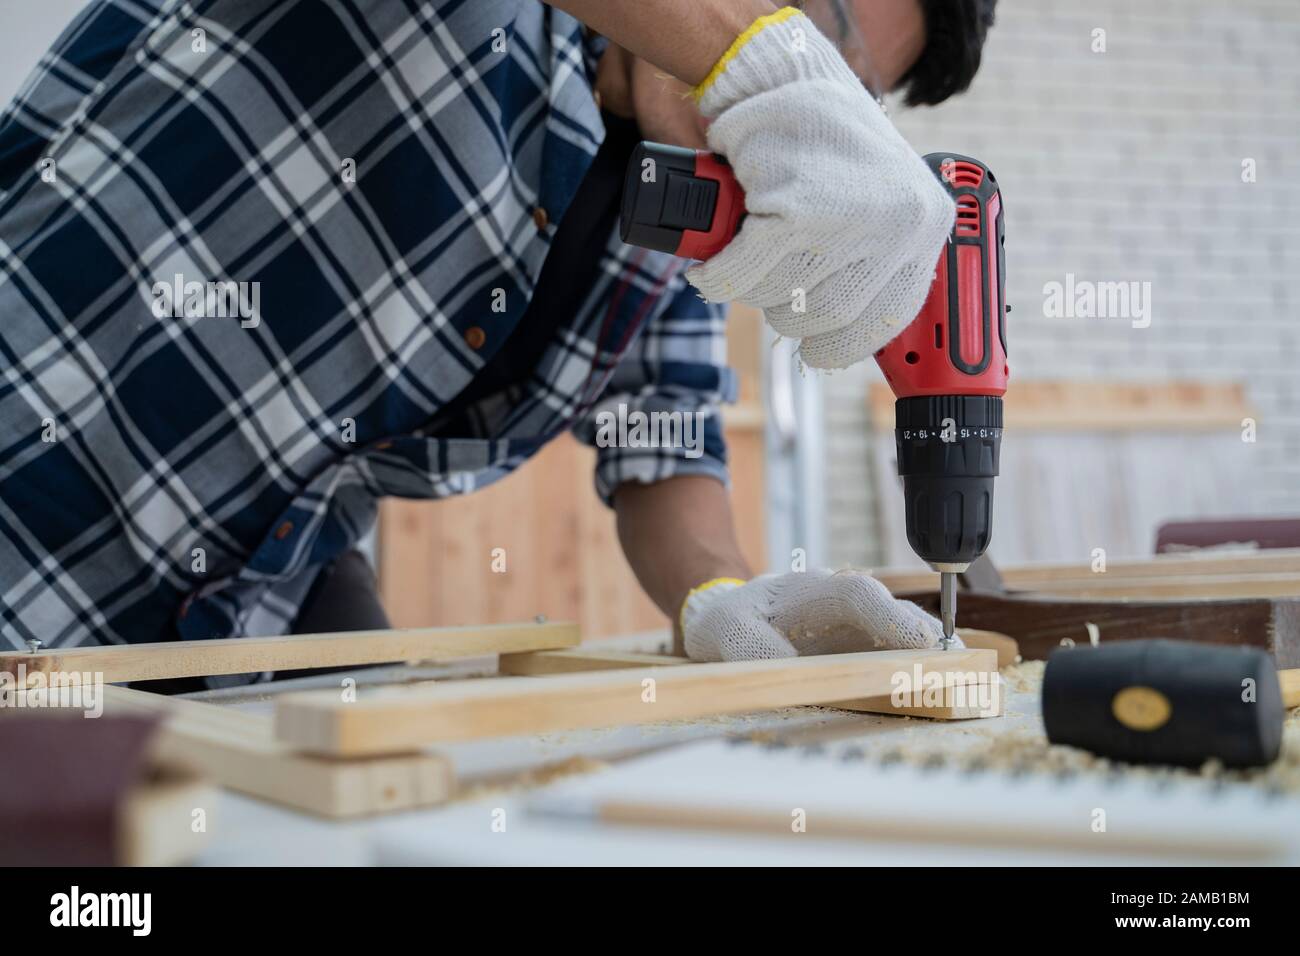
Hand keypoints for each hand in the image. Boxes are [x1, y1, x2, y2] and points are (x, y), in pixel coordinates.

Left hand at [680, 569, 956, 661]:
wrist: (724, 620)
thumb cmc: (728, 624)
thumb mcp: (725, 633)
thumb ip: (751, 646)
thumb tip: (786, 665)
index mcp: (809, 591)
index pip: (856, 595)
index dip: (890, 616)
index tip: (920, 640)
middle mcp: (839, 602)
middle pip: (887, 609)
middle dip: (919, 634)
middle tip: (948, 662)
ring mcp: (851, 623)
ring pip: (895, 630)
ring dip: (921, 652)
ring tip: (949, 676)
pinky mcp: (855, 646)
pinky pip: (887, 652)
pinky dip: (909, 666)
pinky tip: (928, 684)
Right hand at [686, 9, 954, 369]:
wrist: (780, 77)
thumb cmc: (821, 142)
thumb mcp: (874, 199)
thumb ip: (874, 257)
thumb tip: (846, 332)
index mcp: (924, 225)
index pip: (889, 318)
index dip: (845, 342)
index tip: (819, 350)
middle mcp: (899, 224)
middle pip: (831, 317)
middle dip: (789, 315)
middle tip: (770, 291)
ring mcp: (850, 218)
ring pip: (785, 300)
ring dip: (750, 292)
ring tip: (742, 264)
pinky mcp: (798, 210)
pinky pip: (746, 275)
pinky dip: (719, 277)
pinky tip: (711, 268)